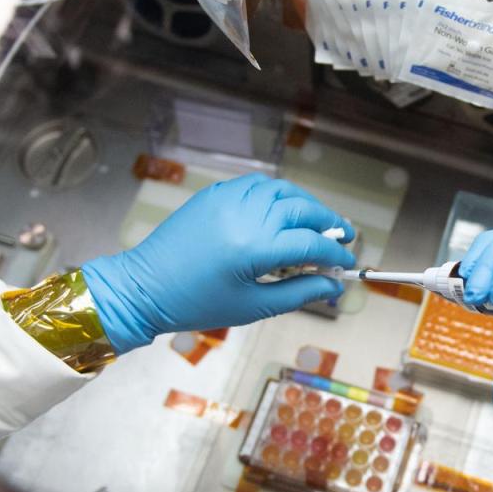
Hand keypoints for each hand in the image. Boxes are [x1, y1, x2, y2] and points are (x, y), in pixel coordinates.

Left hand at [81, 174, 353, 352]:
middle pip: (303, 209)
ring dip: (306, 203)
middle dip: (329, 222)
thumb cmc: (197, 304)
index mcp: (255, 249)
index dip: (336, 254)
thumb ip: (299, 293)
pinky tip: (284, 209)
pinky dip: (278, 193)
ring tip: (318, 220)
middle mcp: (245, 216)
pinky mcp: (214, 194)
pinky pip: (256, 185)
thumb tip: (334, 285)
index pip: (312, 244)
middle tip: (344, 236)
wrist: (144, 288)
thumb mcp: (253, 307)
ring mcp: (229, 200)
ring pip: (282, 189)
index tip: (348, 262)